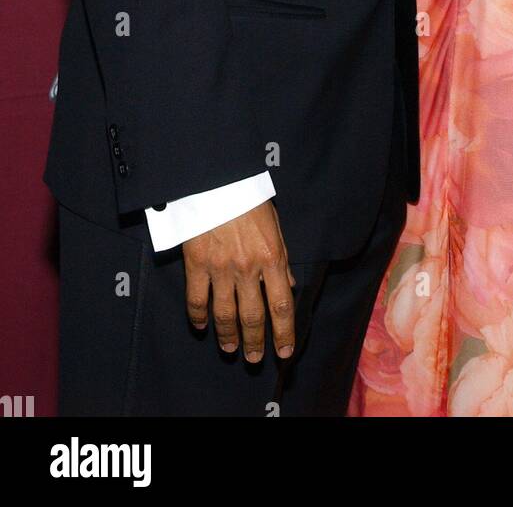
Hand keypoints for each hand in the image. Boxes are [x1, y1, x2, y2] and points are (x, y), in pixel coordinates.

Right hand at [183, 199, 295, 361]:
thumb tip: (290, 285)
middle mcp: (247, 268)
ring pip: (224, 314)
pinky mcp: (196, 263)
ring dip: (228, 335)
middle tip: (253, 358)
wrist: (218, 180)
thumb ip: (282, 258)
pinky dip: (198, 317)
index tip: (285, 352)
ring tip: (231, 349)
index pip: (282, 305)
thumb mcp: (276, 226)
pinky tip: (201, 326)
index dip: (284, 333)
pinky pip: (197, 299)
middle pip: (253, 316)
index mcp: (272, 257)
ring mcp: (220, 268)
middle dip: (255, 342)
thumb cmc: (250, 200)